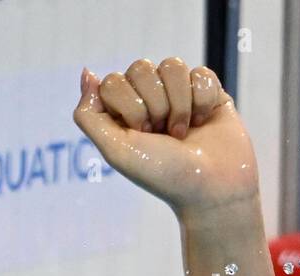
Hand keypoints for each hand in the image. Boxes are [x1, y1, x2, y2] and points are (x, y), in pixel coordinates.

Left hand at [73, 58, 259, 216]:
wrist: (213, 186)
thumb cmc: (162, 173)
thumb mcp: (116, 150)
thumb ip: (89, 115)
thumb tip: (86, 73)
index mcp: (120, 113)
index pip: (112, 81)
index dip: (128, 106)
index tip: (140, 134)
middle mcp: (147, 100)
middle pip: (141, 68)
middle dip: (154, 105)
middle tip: (162, 135)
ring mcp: (177, 94)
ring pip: (172, 65)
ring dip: (179, 103)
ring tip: (183, 132)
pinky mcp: (207, 91)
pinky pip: (201, 73)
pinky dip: (203, 100)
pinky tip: (202, 122)